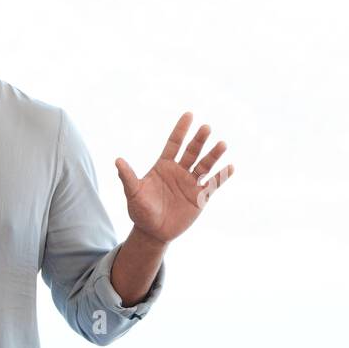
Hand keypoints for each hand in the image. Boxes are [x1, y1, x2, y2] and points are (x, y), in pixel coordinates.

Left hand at [115, 112, 232, 243]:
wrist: (153, 232)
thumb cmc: (141, 211)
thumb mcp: (133, 194)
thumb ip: (128, 177)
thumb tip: (117, 160)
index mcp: (164, 166)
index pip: (174, 143)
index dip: (181, 130)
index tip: (189, 115)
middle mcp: (179, 171)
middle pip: (192, 151)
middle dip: (199, 140)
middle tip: (206, 128)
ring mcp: (191, 183)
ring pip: (204, 165)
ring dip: (213, 155)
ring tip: (222, 144)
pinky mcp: (200, 197)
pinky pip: (213, 184)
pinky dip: (222, 176)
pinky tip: (230, 167)